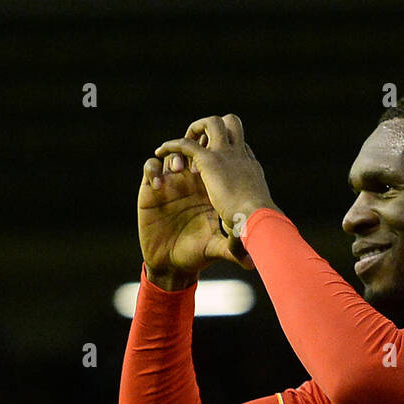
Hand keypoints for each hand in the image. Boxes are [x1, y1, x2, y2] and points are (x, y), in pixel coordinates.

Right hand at [139, 115, 272, 283]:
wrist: (173, 266)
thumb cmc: (198, 255)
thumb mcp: (219, 248)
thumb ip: (234, 247)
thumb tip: (253, 260)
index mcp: (212, 187)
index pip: (217, 157)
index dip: (218, 153)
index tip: (217, 164)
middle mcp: (192, 180)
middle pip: (199, 141)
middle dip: (199, 136)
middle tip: (199, 152)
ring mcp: (172, 183)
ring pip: (175, 151)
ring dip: (177, 152)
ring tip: (179, 169)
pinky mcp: (150, 190)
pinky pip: (150, 166)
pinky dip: (154, 168)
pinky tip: (159, 185)